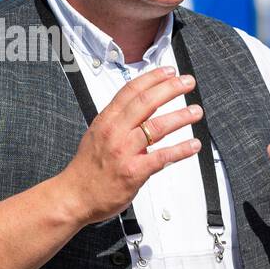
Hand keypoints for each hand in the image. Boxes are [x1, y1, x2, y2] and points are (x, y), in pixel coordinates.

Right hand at [59, 66, 203, 224]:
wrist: (73, 196)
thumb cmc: (87, 168)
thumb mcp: (97, 135)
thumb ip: (118, 122)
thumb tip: (139, 109)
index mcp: (106, 120)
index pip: (130, 91)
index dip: (152, 78)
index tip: (169, 72)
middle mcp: (115, 132)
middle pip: (146, 103)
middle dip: (170, 89)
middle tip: (188, 83)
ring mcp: (124, 151)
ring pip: (157, 127)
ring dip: (181, 117)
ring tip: (196, 111)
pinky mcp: (134, 172)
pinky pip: (162, 157)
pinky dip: (181, 150)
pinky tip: (194, 145)